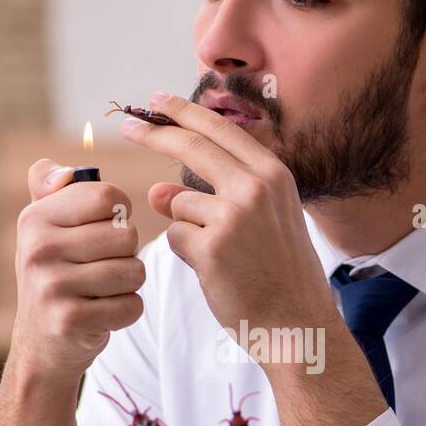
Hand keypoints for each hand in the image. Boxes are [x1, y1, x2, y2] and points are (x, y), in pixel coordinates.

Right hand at [10, 157, 145, 380]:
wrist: (41, 343)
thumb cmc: (56, 274)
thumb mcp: (44, 226)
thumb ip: (49, 186)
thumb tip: (64, 173)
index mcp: (35, 218)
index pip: (107, 197)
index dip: (119, 214)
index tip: (103, 230)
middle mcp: (38, 249)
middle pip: (126, 235)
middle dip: (126, 253)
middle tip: (100, 267)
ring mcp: (51, 287)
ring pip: (133, 271)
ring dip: (128, 284)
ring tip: (102, 291)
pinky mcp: (69, 321)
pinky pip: (131, 305)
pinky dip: (127, 311)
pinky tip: (103, 313)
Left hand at [122, 93, 338, 343]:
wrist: (297, 323)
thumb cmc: (280, 274)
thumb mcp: (261, 224)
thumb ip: (214, 199)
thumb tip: (158, 191)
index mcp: (273, 175)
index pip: (220, 130)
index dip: (185, 112)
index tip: (158, 101)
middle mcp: (255, 187)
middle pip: (191, 146)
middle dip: (154, 132)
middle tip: (127, 124)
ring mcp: (233, 215)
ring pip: (178, 203)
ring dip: (187, 227)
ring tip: (223, 257)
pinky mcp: (211, 246)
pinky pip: (175, 236)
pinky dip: (187, 253)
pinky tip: (217, 271)